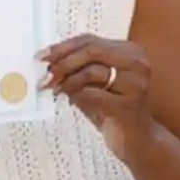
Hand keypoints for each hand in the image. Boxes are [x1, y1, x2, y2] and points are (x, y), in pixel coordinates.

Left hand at [39, 34, 156, 161]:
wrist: (134, 139)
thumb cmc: (111, 108)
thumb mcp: (91, 82)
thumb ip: (75, 68)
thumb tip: (46, 62)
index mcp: (129, 51)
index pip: (89, 40)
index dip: (62, 47)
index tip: (41, 56)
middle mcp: (137, 63)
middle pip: (92, 51)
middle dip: (63, 62)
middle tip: (45, 74)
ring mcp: (137, 84)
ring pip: (93, 71)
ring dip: (67, 79)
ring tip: (54, 88)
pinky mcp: (130, 105)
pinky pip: (95, 94)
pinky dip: (78, 95)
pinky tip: (70, 100)